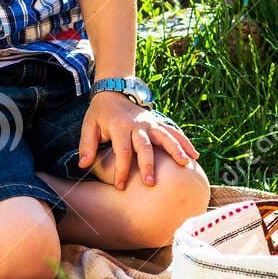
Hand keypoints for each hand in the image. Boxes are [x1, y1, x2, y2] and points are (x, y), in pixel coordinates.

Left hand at [78, 92, 200, 190]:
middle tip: (150, 183)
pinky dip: (184, 143)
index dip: (121, 169)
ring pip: (165, 136)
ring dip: (175, 150)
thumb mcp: (88, 126)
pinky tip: (195, 156)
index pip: (122, 151)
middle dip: (148, 165)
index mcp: (119, 127)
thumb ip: (86, 145)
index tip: (120, 186)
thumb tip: (83, 165)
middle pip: (145, 146)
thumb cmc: (100, 114)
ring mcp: (150, 123)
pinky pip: (173, 132)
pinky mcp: (158, 123)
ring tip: (185, 164)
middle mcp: (138, 125)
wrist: (114, 92)